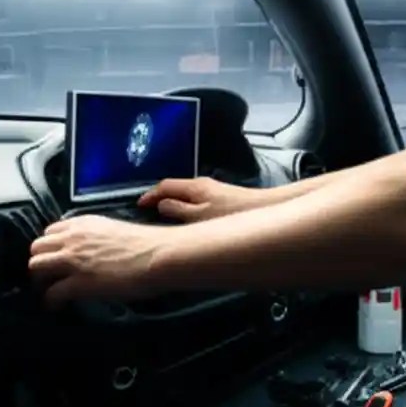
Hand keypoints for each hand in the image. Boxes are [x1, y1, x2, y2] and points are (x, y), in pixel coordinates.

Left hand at [28, 215, 173, 304]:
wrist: (159, 255)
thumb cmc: (148, 243)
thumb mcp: (115, 231)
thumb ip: (96, 237)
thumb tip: (93, 251)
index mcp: (83, 223)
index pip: (50, 231)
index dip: (51, 246)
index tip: (56, 257)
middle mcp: (73, 237)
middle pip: (36, 247)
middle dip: (40, 262)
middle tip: (49, 275)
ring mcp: (73, 259)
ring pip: (36, 266)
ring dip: (41, 279)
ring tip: (50, 290)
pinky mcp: (78, 283)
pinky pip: (52, 292)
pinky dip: (50, 301)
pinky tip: (56, 306)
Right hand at [137, 177, 264, 221]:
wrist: (267, 210)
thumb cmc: (232, 216)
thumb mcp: (199, 218)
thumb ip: (177, 211)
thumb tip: (161, 206)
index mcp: (194, 187)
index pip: (164, 186)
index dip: (149, 195)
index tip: (138, 205)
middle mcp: (202, 185)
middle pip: (175, 188)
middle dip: (160, 198)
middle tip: (148, 212)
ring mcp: (214, 191)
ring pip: (186, 195)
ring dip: (173, 203)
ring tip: (165, 218)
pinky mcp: (224, 199)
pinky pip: (196, 201)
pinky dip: (186, 208)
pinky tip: (188, 221)